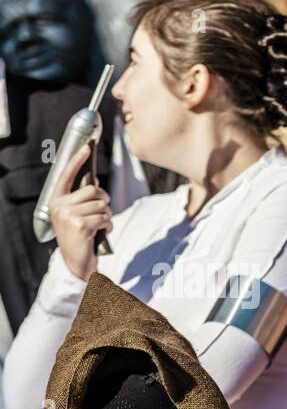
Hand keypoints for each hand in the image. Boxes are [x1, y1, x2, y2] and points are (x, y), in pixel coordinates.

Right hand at [48, 143, 111, 279]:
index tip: (86, 146)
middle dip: (103, 201)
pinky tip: (101, 233)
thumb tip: (96, 183)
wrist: (76, 262)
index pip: (67, 174)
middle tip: (101, 213)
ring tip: (99, 226)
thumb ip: (81, 200)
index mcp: (56, 199)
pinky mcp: (80, 225)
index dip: (78, 160)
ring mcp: (68, 215)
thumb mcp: (75, 215)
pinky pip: (104, 217)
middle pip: (93, 190)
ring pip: (101, 205)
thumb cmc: (80, 236)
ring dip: (107, 216)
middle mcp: (59, 205)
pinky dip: (108, 225)